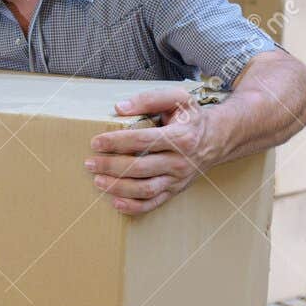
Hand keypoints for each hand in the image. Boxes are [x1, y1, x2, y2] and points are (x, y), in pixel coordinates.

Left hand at [85, 88, 219, 215]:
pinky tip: (115, 201)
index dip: (117, 142)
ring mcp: (178, 179)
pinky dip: (133, 206)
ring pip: (145, 189)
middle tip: (90, 163)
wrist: (216, 139)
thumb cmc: (191, 118)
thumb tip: (120, 108)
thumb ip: (150, 99)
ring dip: (119, 188)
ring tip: (98, 181)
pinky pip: (153, 203)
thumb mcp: (178, 99)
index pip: (143, 141)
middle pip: (141, 168)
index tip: (96, 142)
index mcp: (181, 137)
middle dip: (112, 166)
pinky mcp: (175, 190)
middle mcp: (180, 161)